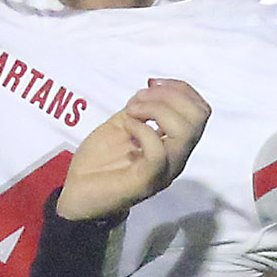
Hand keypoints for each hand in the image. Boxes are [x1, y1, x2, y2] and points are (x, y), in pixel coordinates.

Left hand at [60, 79, 209, 221]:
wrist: (76, 193)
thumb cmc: (99, 162)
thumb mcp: (122, 124)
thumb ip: (141, 109)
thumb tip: (150, 90)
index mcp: (174, 144)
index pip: (200, 110)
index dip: (179, 89)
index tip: (151, 83)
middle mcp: (176, 158)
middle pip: (198, 117)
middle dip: (169, 96)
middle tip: (139, 99)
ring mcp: (165, 171)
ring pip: (185, 131)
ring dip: (156, 109)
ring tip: (131, 111)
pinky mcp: (148, 181)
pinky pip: (158, 150)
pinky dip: (142, 128)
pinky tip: (126, 126)